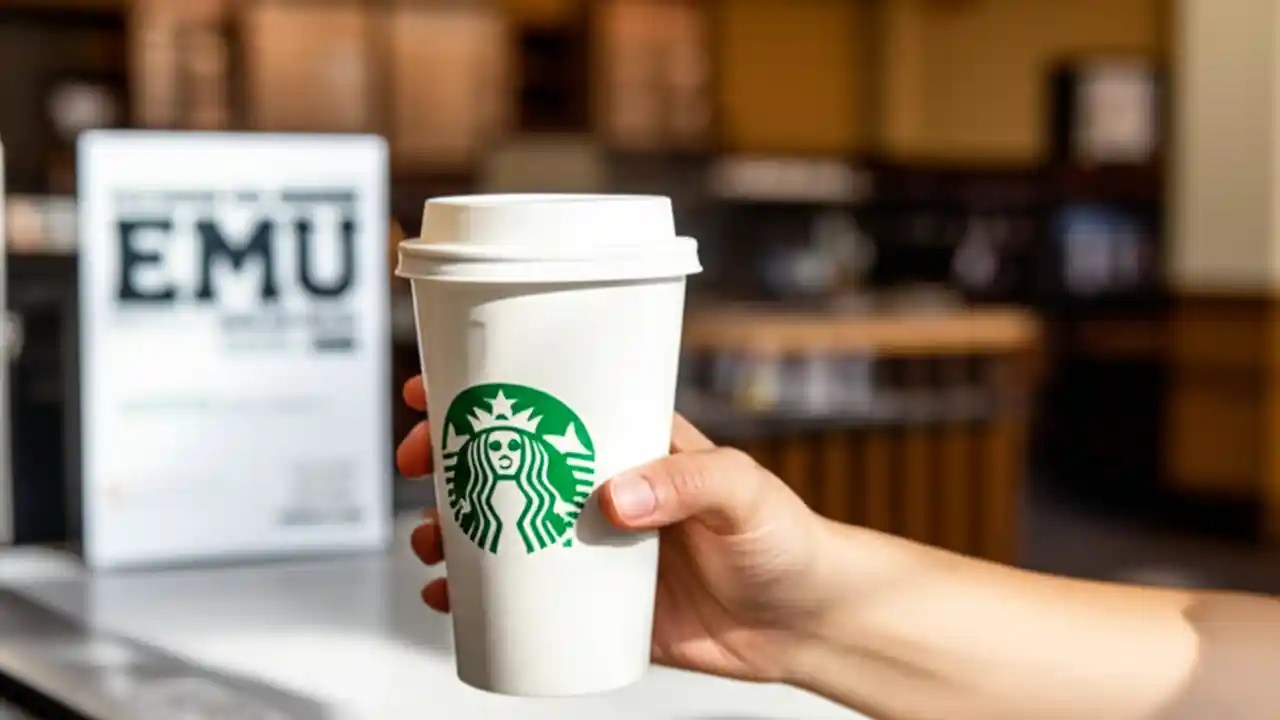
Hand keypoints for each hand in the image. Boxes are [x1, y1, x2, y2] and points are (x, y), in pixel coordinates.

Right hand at [397, 375, 834, 683]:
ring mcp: (596, 548)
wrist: (810, 623)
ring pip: (507, 529)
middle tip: (421, 466)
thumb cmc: (790, 540)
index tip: (440, 392)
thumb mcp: (745, 493)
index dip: (492, 392)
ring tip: (431, 541)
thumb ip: (688, 483)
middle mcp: (606, 489)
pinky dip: (480, 600)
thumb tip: (613, 497)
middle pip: (511, 463)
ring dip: (456, 530)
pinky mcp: (599, 606)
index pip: (554, 403)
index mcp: (636, 444)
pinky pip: (526, 600)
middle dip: (453, 460)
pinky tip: (451, 601)